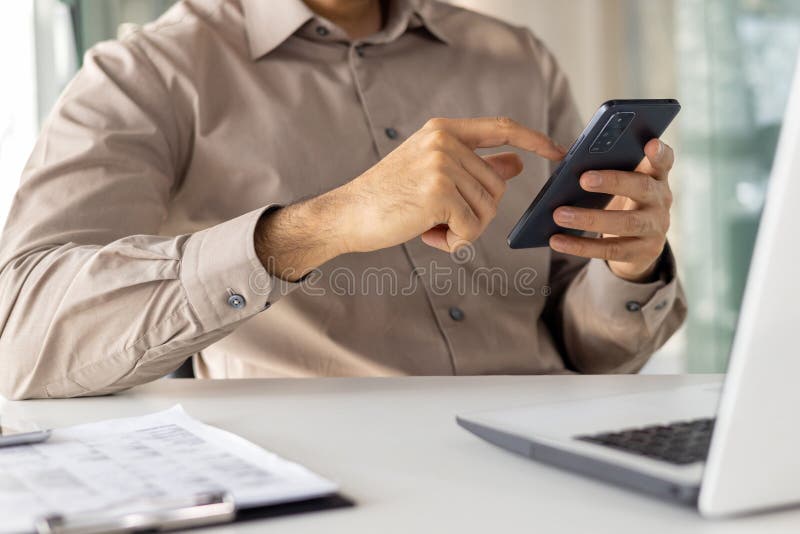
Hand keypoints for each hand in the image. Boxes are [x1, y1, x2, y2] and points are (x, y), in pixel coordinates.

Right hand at [256, 117, 564, 279]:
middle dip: (474, 213)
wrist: (347, 214)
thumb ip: (475, 166)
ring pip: (486, 211)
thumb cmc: (388, 197)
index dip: (534, 140)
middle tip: (437, 219)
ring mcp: (442, 165)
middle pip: (496, 187)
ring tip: (427, 224)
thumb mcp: (432, 173)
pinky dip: (455, 242)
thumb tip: (515, 165)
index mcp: (443, 130)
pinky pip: (472, 228)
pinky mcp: (439, 193)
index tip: (558, 153)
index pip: (502, 127)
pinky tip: (428, 236)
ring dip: (463, 229)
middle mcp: (445, 141)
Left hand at [549, 139, 674, 281]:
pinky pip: (610, 249)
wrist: (639, 245)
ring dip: (589, 218)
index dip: (660, 153)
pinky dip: (580, 246)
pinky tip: (557, 241)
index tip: (651, 144)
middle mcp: (660, 200)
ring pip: (625, 223)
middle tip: (582, 179)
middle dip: (613, 182)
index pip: (664, 161)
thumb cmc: (623, 203)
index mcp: (655, 177)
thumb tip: (565, 163)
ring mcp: (656, 227)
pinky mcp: (644, 252)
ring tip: (558, 215)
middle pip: (641, 187)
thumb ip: (604, 171)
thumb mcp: (620, 186)